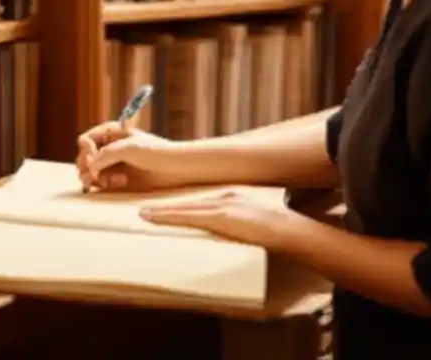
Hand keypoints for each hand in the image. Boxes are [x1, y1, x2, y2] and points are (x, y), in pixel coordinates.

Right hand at [76, 121, 185, 192]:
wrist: (175, 167)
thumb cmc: (156, 152)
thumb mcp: (129, 148)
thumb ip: (105, 155)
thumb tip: (90, 168)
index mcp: (112, 132)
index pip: (85, 140)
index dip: (86, 151)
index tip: (93, 160)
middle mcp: (109, 147)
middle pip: (83, 157)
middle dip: (86, 168)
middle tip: (94, 177)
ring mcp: (111, 164)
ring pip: (87, 172)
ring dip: (93, 178)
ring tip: (107, 182)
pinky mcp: (115, 178)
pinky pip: (97, 183)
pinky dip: (100, 185)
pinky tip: (115, 184)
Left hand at [140, 190, 310, 250]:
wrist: (287, 229)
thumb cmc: (275, 228)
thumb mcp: (251, 220)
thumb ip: (235, 222)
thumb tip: (226, 233)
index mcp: (231, 197)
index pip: (198, 201)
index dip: (178, 205)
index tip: (161, 209)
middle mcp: (224, 196)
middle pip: (188, 202)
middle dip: (166, 206)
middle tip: (143, 209)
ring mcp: (223, 205)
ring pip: (185, 208)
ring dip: (162, 211)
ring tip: (142, 214)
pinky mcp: (222, 215)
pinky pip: (189, 216)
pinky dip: (170, 216)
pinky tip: (154, 217)